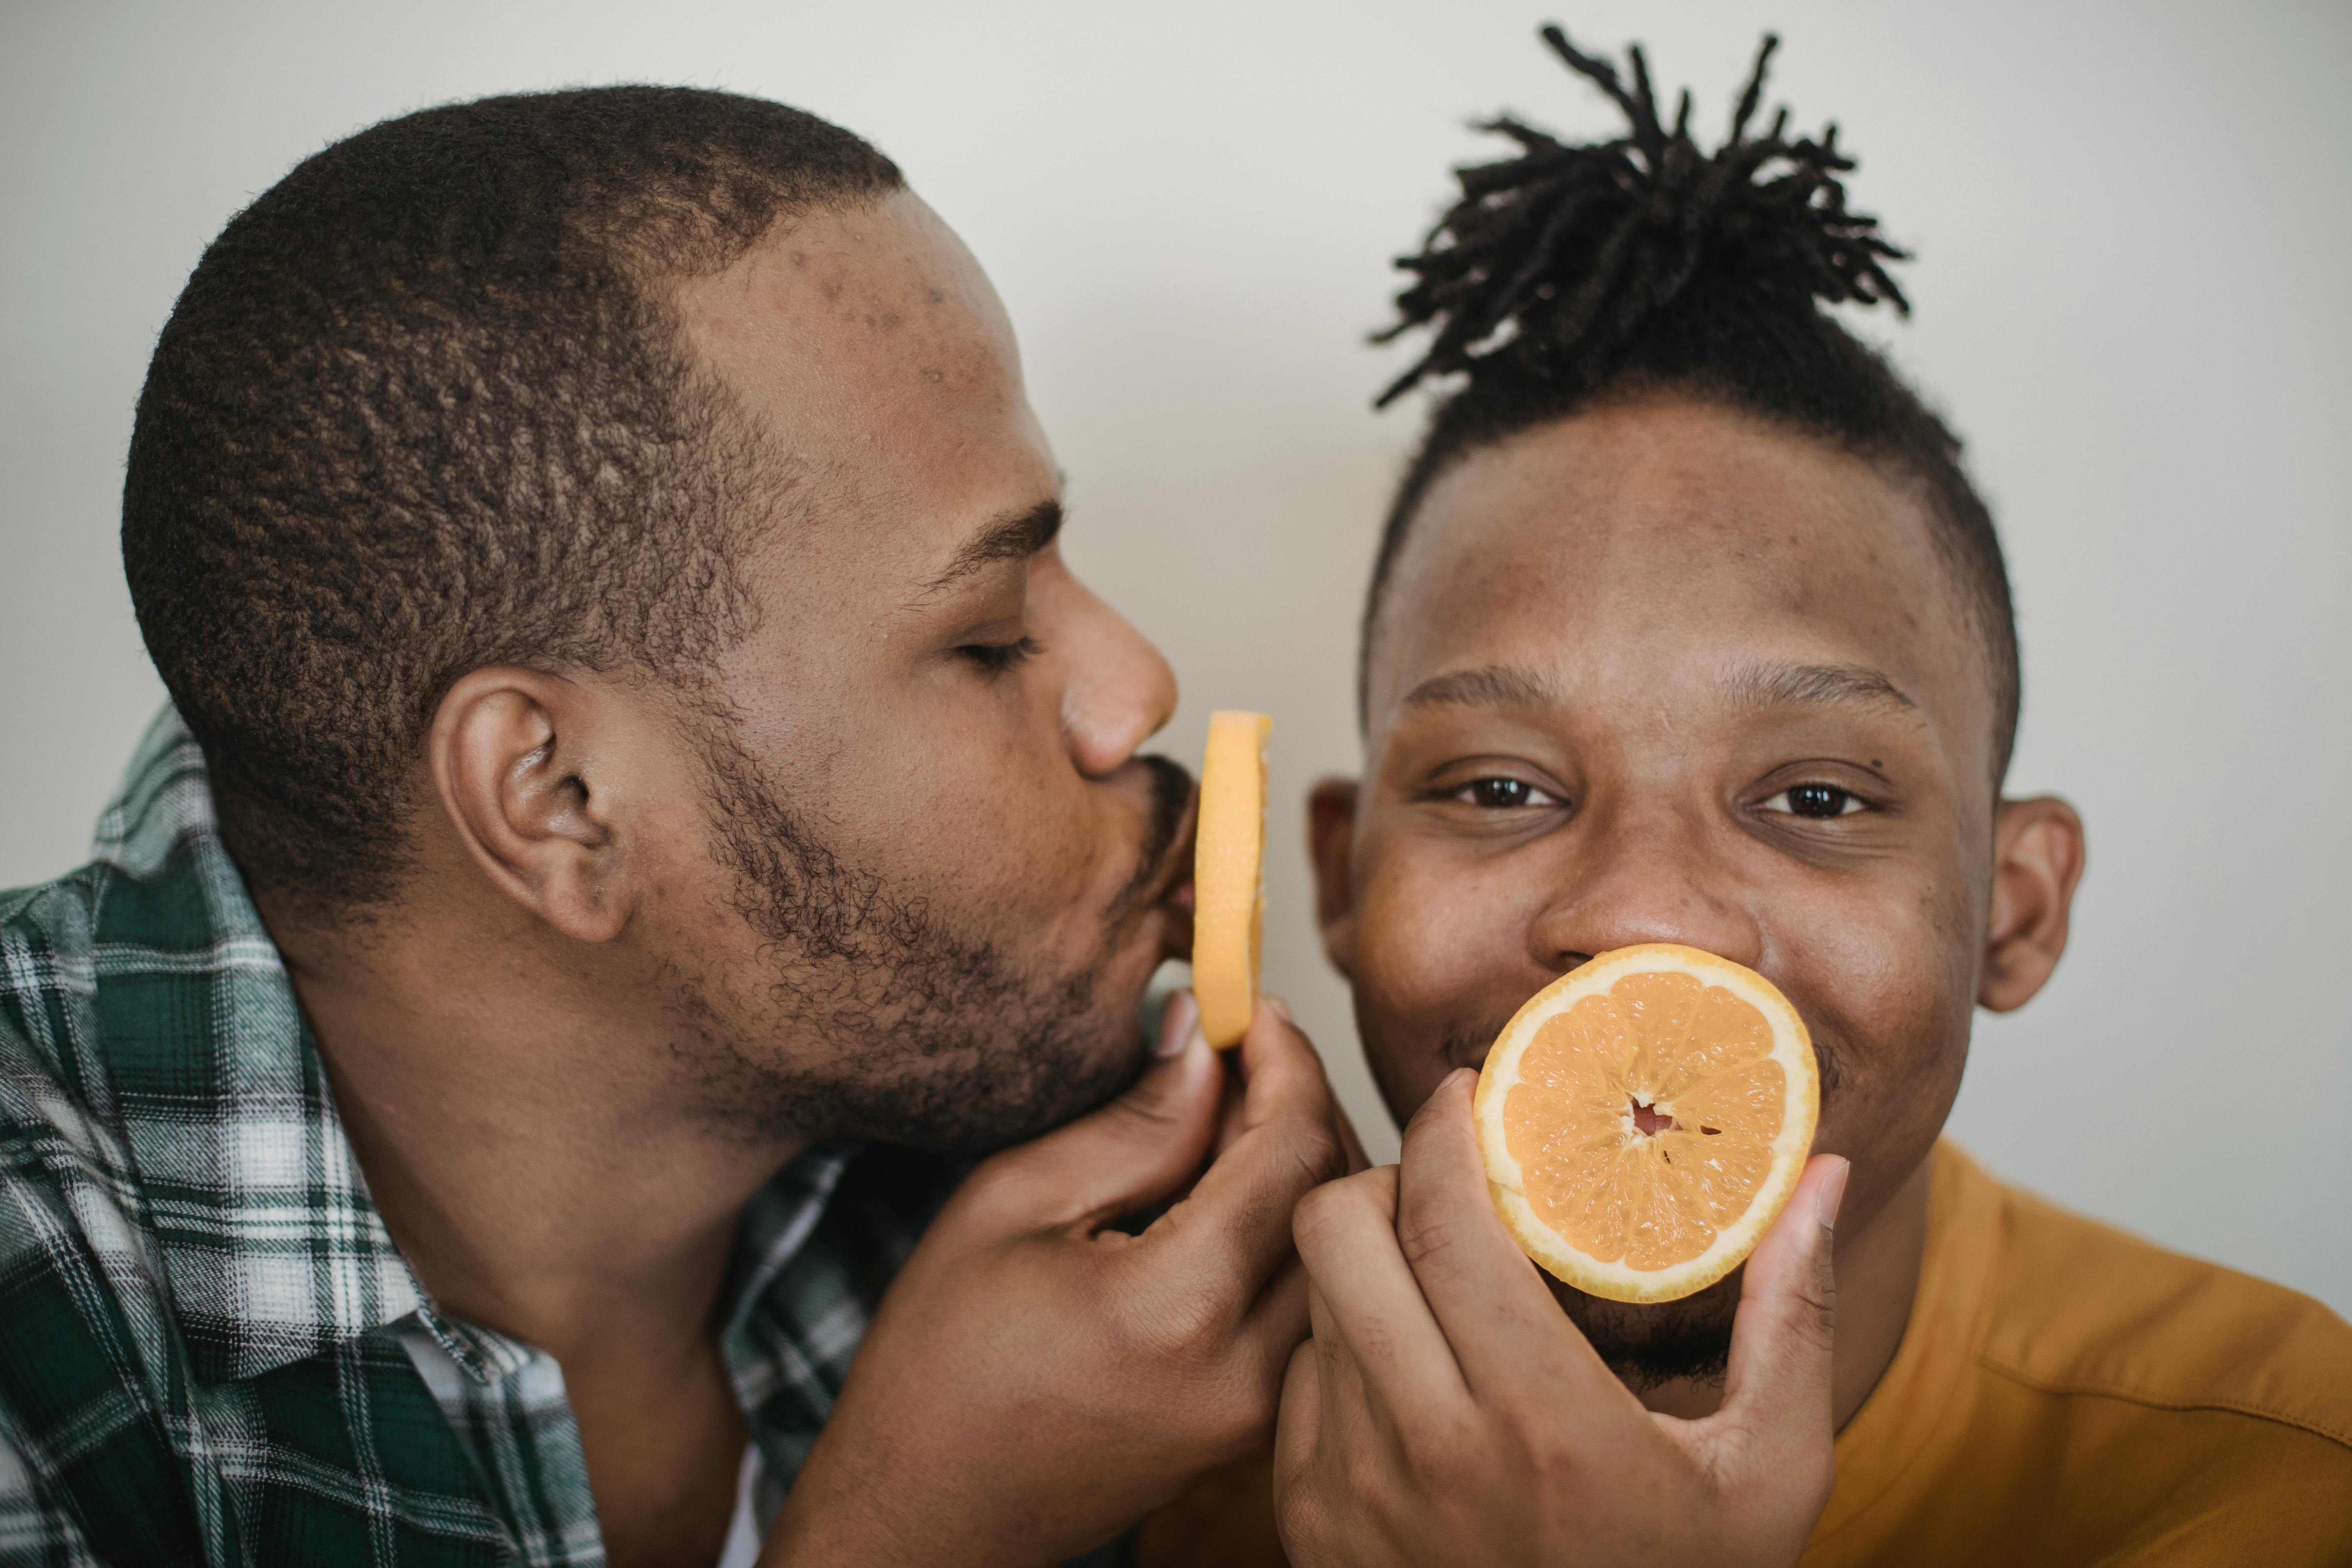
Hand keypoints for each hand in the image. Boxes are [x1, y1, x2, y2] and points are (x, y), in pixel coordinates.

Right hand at [760, 992, 1361, 1567]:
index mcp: (1178, 1307)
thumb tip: (1207, 1040)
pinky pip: (1316, 1304)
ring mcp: (1262, 1410)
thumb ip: (1131, 1124)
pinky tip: (1232, 1198)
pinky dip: (1292, 1233)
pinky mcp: (1259, 1429)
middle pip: (1336, 1195)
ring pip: (1341, 1252)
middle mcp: (1245, 1370)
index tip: (1253, 1010)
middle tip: (1245, 1054)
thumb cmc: (939, 1364)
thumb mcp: (1010, 1205)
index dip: (1284, 1060)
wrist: (927, 1515)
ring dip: (1306, 1168)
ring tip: (1234, 1121)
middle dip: (1304, 1104)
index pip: (1291, 1147)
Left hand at [1275, 1068, 1846, 1567]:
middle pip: (1338, 1231)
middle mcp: (1426, 1450)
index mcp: (1542, 1421)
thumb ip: (1793, 1317)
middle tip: (1439, 1184)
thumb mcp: (1770, 1469)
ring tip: (1429, 1272)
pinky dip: (1344, 1351)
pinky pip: (1300, 1385)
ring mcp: (1353, 1490)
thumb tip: (1824, 1173)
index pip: (1442, 1218)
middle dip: (1383, 1177)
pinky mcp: (1312, 1524)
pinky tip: (1411, 1369)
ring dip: (1362, 1264)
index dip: (1441, 1130)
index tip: (1465, 1097)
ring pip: (1312, 1301)